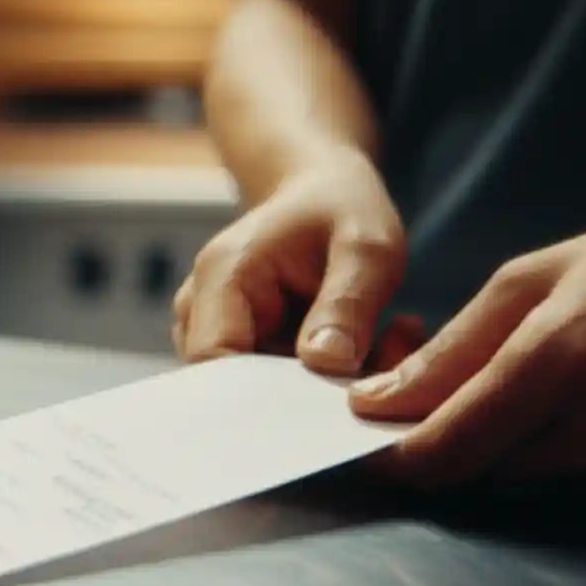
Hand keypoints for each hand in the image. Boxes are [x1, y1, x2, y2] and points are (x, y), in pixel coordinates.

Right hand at [173, 154, 406, 374]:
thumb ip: (347, 303)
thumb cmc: (341, 209)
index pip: (214, 362)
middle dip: (309, 391)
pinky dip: (321, 380)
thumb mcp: (366, 246)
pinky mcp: (240, 347)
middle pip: (234, 384)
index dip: (266, 393)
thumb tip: (325, 363)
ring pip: (259, 392)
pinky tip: (366, 349)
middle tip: (384, 361)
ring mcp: (215, 329)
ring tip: (382, 345)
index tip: (334, 394)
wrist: (323, 191)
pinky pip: (274, 385)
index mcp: (222, 276)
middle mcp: (201, 307)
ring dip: (322, 387)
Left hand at [350, 227, 585, 486]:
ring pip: (517, 470)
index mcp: (558, 356)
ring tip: (490, 383)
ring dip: (484, 441)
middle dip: (434, 446)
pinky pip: (557, 465)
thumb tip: (380, 401)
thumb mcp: (530, 283)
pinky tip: (531, 399)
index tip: (362, 441)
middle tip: (408, 409)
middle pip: (479, 467)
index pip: (452, 442)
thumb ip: (454, 349)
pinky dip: (527, 441)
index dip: (395, 454)